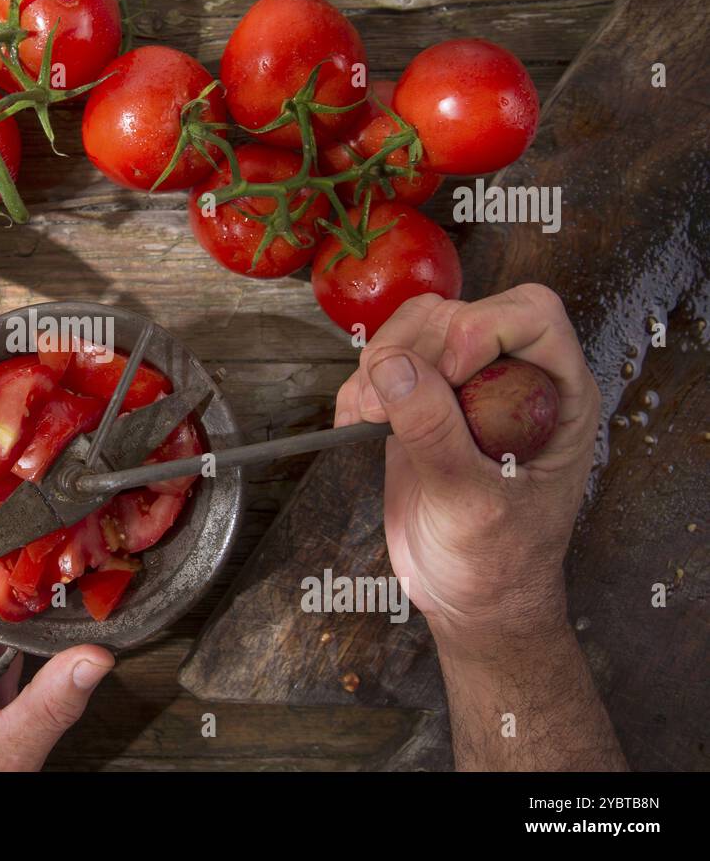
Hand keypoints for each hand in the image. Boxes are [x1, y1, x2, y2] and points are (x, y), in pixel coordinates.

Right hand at [333, 284, 600, 653]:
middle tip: (383, 406)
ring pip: (417, 327)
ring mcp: (464, 390)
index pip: (529, 315)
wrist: (470, 599)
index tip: (443, 377)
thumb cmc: (498, 561)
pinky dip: (361, 385)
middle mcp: (513, 381)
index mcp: (556, 396)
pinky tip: (356, 423)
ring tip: (367, 415)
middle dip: (413, 348)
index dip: (480, 330)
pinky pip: (385, 362)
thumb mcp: (473, 503)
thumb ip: (435, 434)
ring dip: (380, 362)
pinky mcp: (421, 404)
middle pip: (460, 314)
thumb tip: (391, 368)